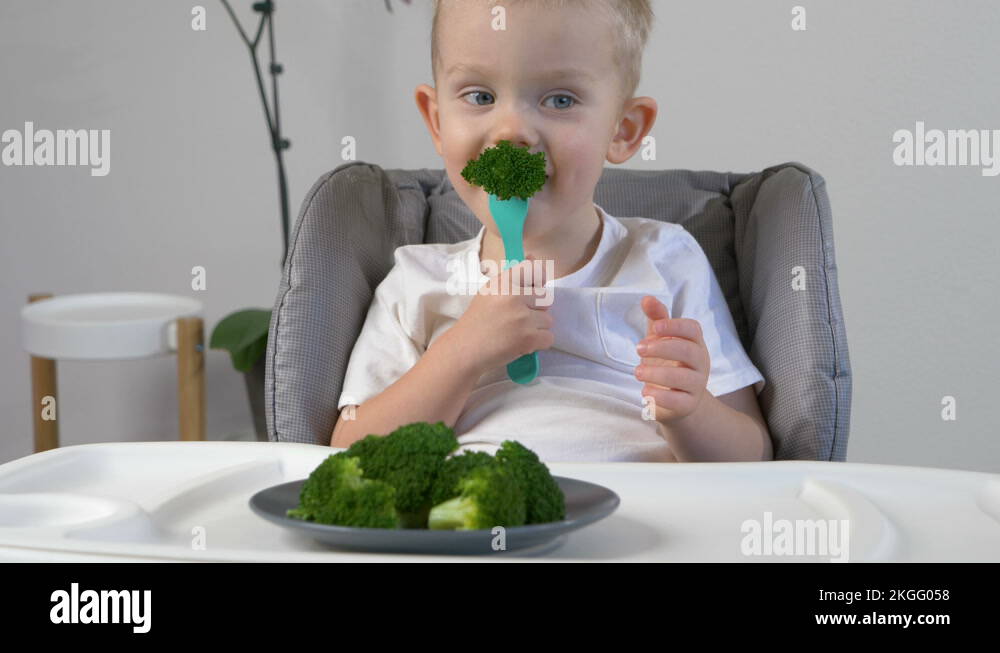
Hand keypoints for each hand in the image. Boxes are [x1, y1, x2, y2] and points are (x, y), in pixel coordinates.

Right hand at [444, 254, 553, 376]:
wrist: (463, 351)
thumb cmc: (476, 323)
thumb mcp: (489, 292)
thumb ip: (510, 279)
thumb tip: (534, 258)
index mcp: (503, 282)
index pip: (534, 269)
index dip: (537, 280)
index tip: (532, 287)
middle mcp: (514, 296)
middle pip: (545, 297)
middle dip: (536, 309)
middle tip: (518, 319)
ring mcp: (522, 318)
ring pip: (548, 319)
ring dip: (537, 328)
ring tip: (517, 333)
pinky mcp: (528, 338)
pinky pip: (548, 337)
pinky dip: (538, 344)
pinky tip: (521, 344)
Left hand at [634, 296, 709, 423]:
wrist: (678, 401)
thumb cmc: (668, 364)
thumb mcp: (661, 340)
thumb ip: (657, 319)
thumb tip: (647, 298)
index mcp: (694, 343)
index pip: (693, 330)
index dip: (675, 326)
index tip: (656, 327)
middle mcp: (700, 363)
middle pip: (689, 351)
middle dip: (662, 348)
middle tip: (638, 348)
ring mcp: (696, 385)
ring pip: (683, 378)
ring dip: (657, 373)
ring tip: (638, 371)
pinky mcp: (687, 405)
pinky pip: (677, 400)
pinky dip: (660, 396)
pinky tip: (645, 392)